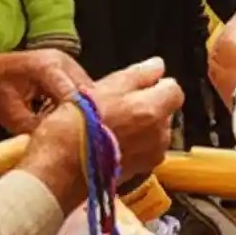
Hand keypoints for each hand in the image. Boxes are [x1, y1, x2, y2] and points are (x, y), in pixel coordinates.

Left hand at [0, 50, 93, 133]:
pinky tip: (67, 121)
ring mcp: (66, 63)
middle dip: (84, 114)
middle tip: (79, 139)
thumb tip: (54, 141)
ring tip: (73, 131)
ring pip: (86, 91)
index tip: (84, 137)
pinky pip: (80, 90)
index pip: (72, 92)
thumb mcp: (8, 113)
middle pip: (85, 91)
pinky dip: (76, 106)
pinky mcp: (67, 70)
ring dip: (81, 110)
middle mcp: (61, 60)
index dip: (79, 115)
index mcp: (45, 65)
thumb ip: (32, 127)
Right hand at [19, 57, 182, 212]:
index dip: (156, 84)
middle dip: (148, 105)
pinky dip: (133, 143)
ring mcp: (151, 155)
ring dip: (140, 125)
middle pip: (165, 111)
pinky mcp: (139, 170)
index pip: (174, 89)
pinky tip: (110, 141)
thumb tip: (159, 65)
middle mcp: (160, 134)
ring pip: (154, 130)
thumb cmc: (79, 123)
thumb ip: (139, 74)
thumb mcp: (107, 86)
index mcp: (155, 109)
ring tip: (111, 125)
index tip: (138, 86)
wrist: (61, 169)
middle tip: (117, 105)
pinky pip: (144, 148)